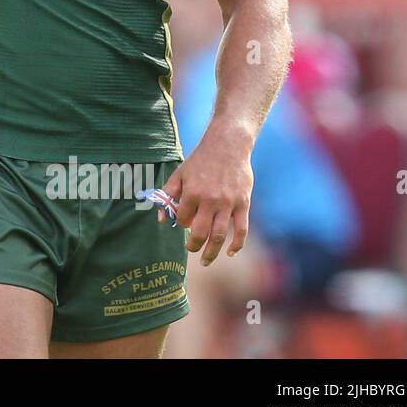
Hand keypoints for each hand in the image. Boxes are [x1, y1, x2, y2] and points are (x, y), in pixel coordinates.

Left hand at [160, 126, 253, 265]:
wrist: (227, 146)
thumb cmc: (200, 161)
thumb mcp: (179, 174)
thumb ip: (168, 195)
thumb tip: (162, 219)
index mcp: (192, 193)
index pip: (183, 220)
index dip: (181, 225)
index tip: (183, 223)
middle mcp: (210, 201)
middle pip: (200, 233)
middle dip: (193, 246)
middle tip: (191, 250)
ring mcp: (228, 204)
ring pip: (219, 235)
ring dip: (212, 252)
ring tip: (206, 260)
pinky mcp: (244, 204)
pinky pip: (242, 229)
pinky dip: (237, 244)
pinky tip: (231, 252)